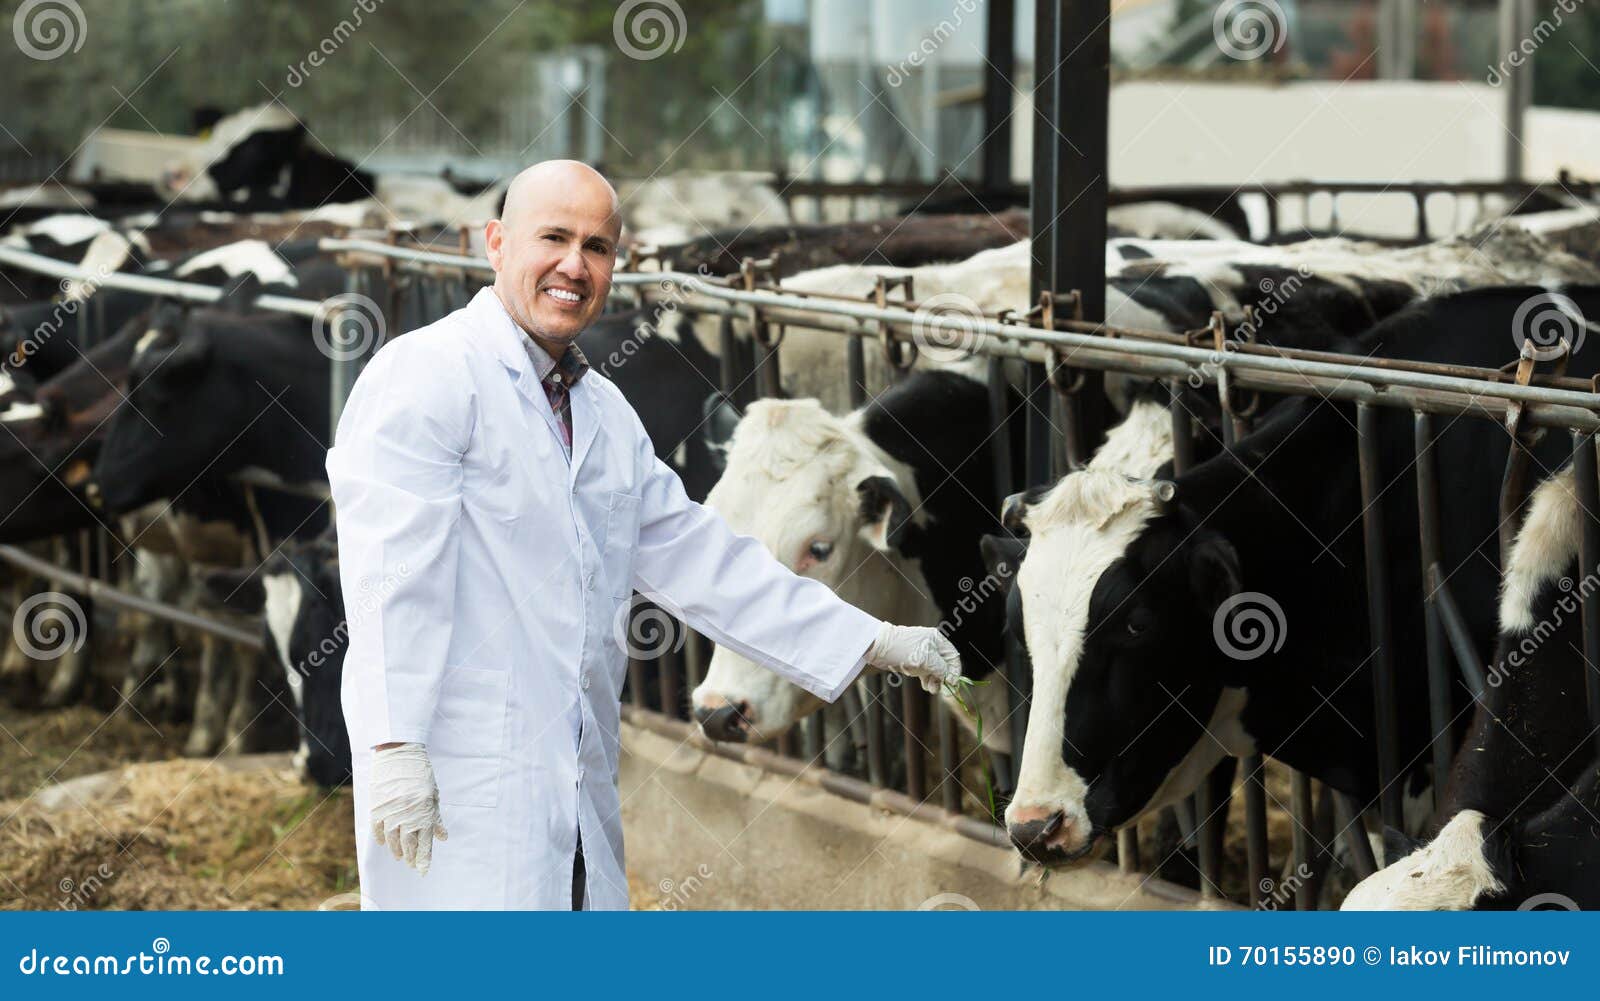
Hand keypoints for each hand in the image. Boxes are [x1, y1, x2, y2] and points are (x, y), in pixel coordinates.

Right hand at [369, 742, 447, 874]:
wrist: (400, 752)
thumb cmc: (420, 773)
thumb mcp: (433, 794)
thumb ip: (436, 817)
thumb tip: (443, 837)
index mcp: (425, 810)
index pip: (425, 841)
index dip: (424, 858)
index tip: (423, 871)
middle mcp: (408, 813)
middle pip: (408, 844)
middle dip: (411, 857)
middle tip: (412, 864)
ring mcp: (391, 810)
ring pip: (392, 839)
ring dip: (396, 850)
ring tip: (400, 857)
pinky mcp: (377, 806)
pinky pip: (378, 828)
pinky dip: (381, 838)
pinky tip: (384, 844)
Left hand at [864, 622, 962, 693]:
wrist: (879, 648)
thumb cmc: (904, 649)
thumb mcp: (926, 659)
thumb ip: (941, 669)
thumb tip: (949, 678)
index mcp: (937, 639)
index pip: (953, 656)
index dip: (955, 671)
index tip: (953, 684)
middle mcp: (932, 645)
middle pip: (945, 664)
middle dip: (944, 677)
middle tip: (943, 691)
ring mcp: (922, 653)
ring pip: (935, 669)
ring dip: (935, 680)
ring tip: (932, 689)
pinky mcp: (913, 660)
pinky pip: (925, 671)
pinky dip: (927, 679)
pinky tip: (926, 686)